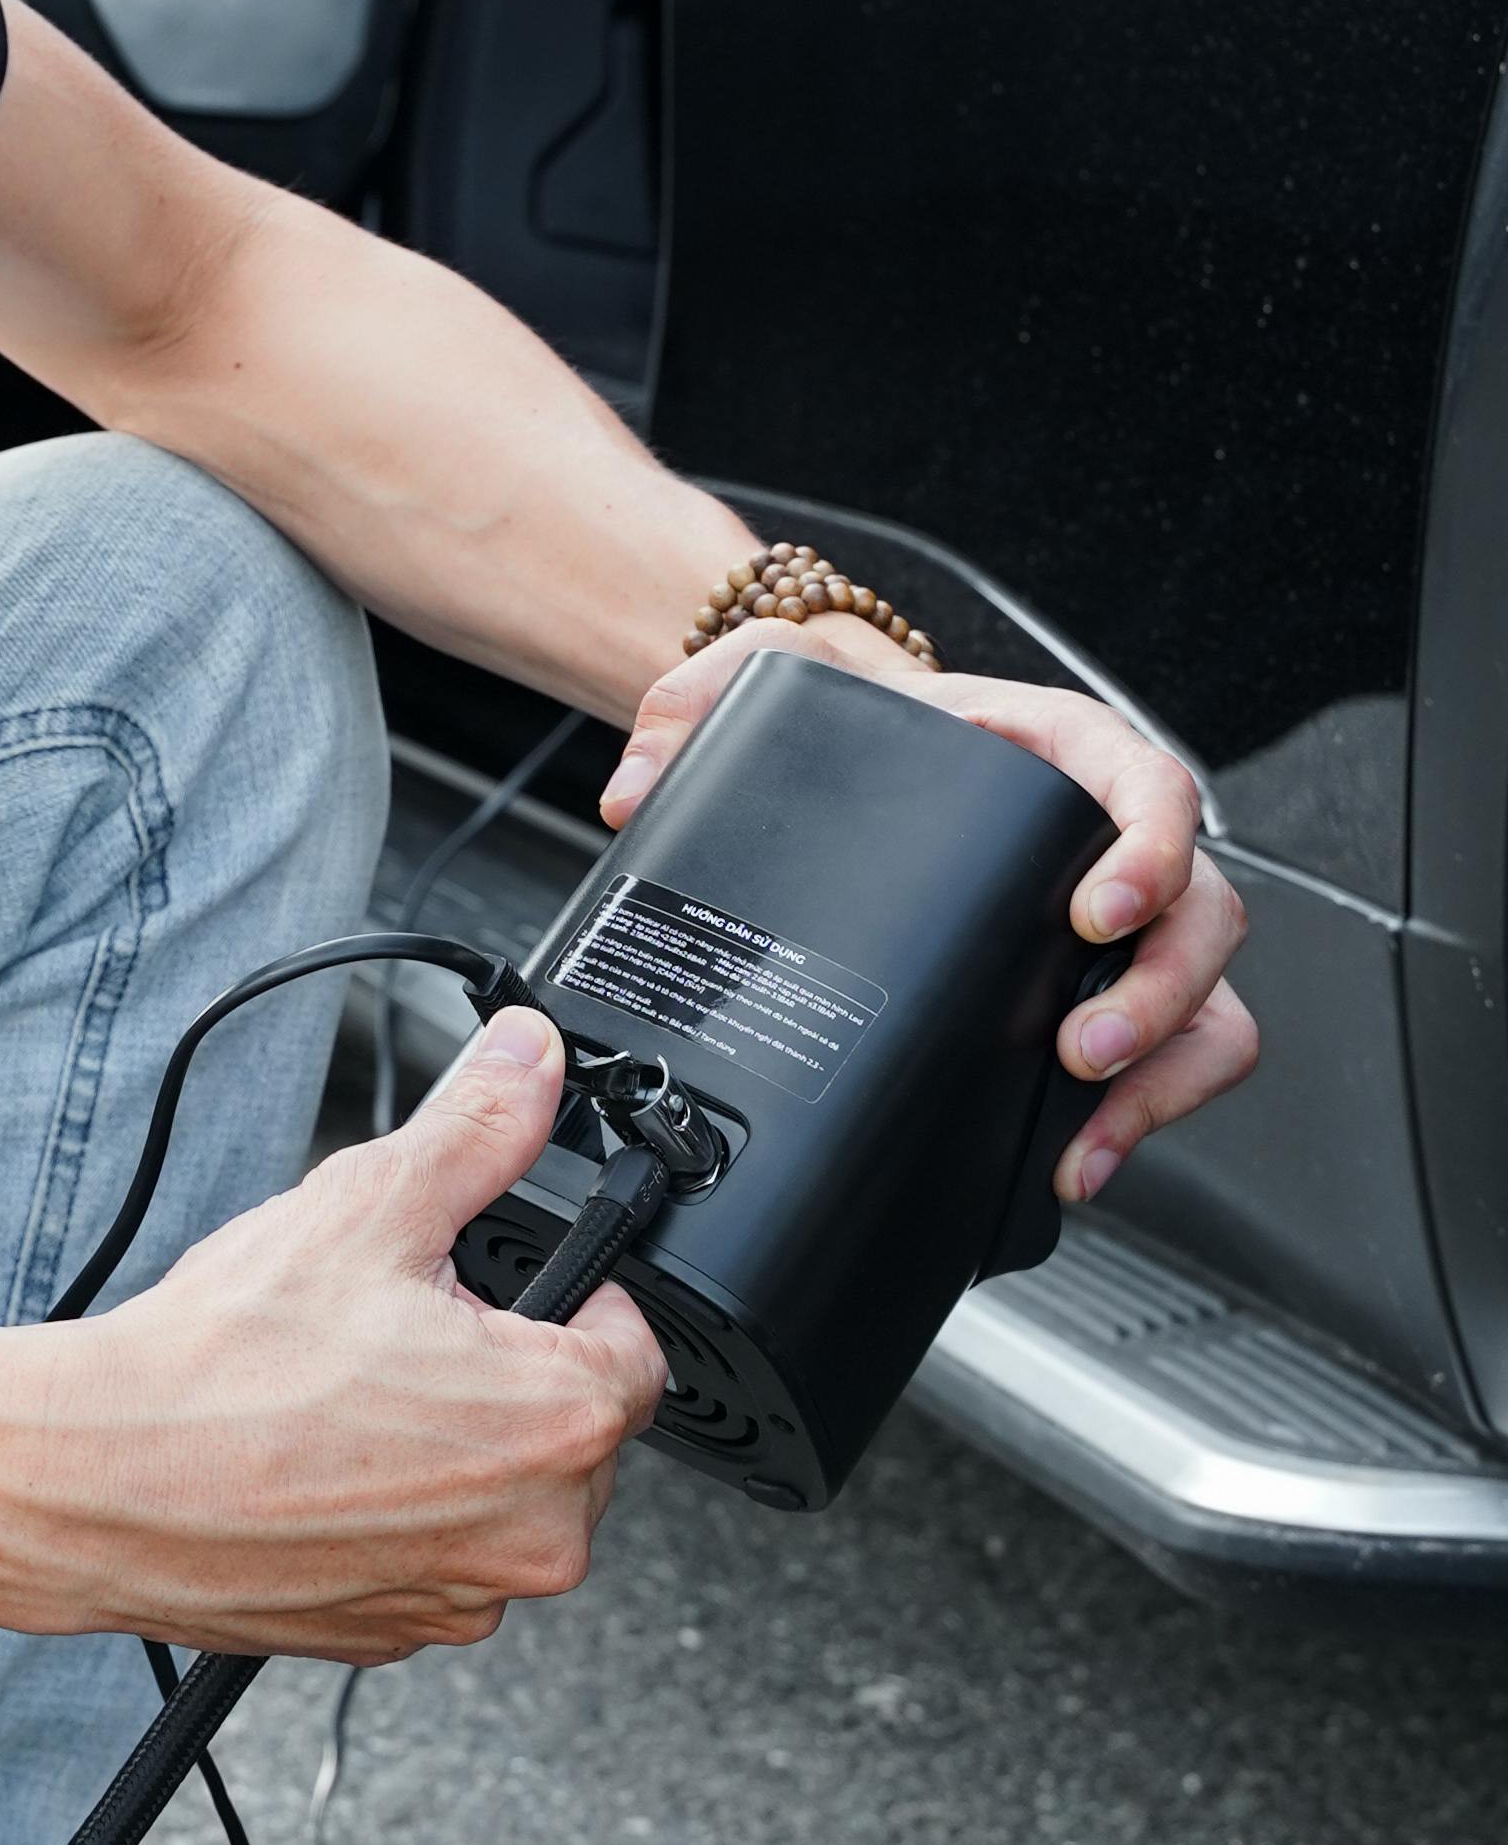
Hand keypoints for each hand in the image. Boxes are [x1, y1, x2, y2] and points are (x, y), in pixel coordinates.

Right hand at [5, 1010, 659, 1659]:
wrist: (91, 1482)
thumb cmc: (220, 1368)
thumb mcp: (365, 1206)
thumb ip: (477, 1131)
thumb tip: (529, 1063)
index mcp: (559, 1425)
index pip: (635, 1347)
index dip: (569, 1295)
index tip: (495, 1283)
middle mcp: (533, 1535)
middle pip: (568, 1429)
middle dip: (501, 1373)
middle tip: (396, 1333)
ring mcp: (460, 1598)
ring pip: (495, 1497)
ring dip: (445, 1450)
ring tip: (338, 1396)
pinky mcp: (391, 1634)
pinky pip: (428, 1557)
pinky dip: (388, 1513)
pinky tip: (311, 1463)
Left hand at [596, 615, 1255, 1204]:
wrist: (849, 779)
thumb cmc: (851, 733)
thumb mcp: (778, 684)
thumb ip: (704, 699)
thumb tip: (638, 782)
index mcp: (1062, 754)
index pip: (1154, 789)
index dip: (1151, 852)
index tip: (1097, 909)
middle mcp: (1110, 843)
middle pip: (1203, 918)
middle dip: (1158, 996)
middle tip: (1077, 1050)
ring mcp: (1118, 931)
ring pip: (1205, 1005)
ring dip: (1161, 1075)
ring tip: (1084, 1124)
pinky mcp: (1097, 1002)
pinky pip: (1163, 1066)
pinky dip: (1134, 1120)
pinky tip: (1073, 1160)